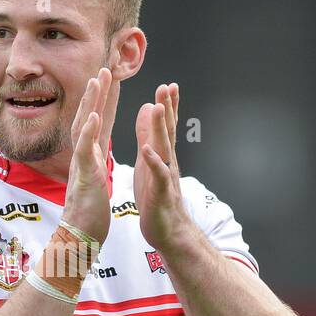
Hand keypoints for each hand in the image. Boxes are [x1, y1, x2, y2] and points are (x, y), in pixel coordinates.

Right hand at [63, 67, 119, 244]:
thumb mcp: (95, 181)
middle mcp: (83, 157)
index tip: (107, 81)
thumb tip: (94, 149)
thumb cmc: (88, 213)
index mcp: (90, 157)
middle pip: (88, 117)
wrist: (80, 238)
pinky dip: (88, 133)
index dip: (102, 101)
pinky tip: (94, 117)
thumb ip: (93, 162)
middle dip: (95, 93)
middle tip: (102, 68)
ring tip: (96, 81)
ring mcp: (82, 166)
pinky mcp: (84, 178)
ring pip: (84, 128)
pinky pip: (84, 152)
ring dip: (91, 103)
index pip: (96, 123)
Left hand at [134, 82, 190, 249]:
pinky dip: (153, 162)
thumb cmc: (156, 196)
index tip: (167, 85)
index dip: (166, 105)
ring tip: (158, 108)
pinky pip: (157, 175)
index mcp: (161, 154)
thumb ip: (147, 135)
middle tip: (167, 86)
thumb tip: (148, 109)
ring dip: (160, 128)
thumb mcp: (148, 161)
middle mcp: (166, 162)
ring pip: (163, 149)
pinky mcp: (159, 193)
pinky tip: (148, 149)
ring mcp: (164, 176)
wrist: (168, 230)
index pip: (164, 126)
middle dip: (167, 108)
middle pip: (167, 131)